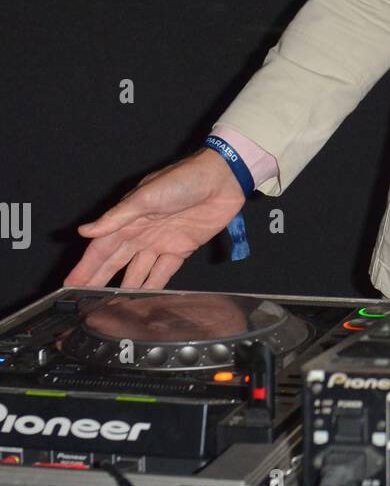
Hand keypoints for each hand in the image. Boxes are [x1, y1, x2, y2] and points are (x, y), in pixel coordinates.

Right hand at [66, 150, 245, 290]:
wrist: (223, 179)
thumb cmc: (184, 179)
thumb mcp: (146, 196)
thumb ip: (117, 217)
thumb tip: (85, 230)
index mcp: (129, 218)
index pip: (102, 247)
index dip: (86, 266)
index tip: (70, 284)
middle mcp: (142, 232)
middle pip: (115, 262)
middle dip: (98, 281)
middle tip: (82, 301)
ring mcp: (161, 241)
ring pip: (137, 270)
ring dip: (124, 287)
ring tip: (109, 306)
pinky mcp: (182, 248)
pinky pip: (163, 271)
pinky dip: (153, 286)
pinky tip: (142, 299)